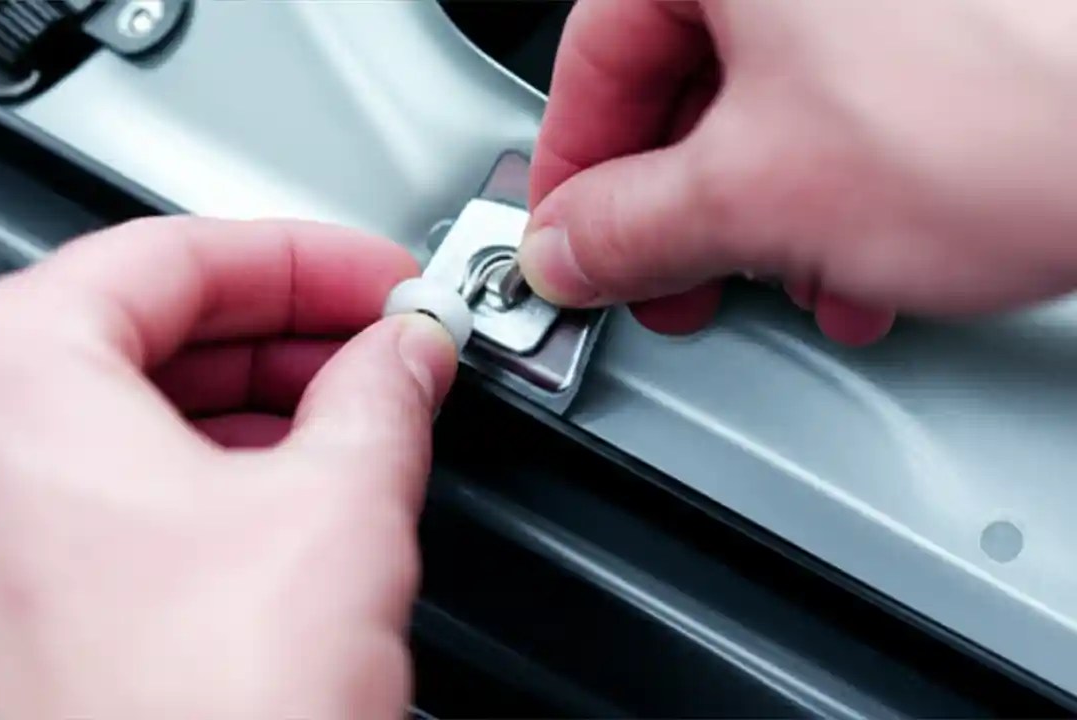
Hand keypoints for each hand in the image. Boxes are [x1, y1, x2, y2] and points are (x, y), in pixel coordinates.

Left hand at [0, 217, 456, 718]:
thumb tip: (403, 352)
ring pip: (84, 437)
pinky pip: (52, 525)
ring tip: (328, 435)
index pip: (170, 258)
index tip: (377, 284)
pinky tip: (245, 525)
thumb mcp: (340, 516)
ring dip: (217, 422)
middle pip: (121, 342)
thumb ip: (380, 395)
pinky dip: (154, 504)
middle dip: (267, 343)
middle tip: (369, 353)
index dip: (304, 261)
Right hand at [521, 0, 1076, 344]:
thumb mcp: (758, 194)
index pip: (592, 60)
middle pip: (686, 79)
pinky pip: (857, 88)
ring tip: (796, 283)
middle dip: (682, 211)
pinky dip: (845, 178)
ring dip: (768, 210)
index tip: (573, 253)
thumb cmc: (1017, 107)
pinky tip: (871, 252)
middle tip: (675, 284)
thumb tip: (567, 248)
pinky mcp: (953, 18)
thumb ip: (628, 229)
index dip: (571, 181)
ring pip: (776, 93)